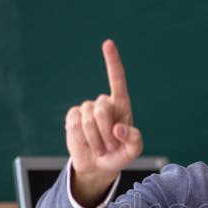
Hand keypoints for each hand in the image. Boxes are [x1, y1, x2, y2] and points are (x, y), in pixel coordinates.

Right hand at [64, 39, 143, 205]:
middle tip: (111, 146)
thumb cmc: (119, 154)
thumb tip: (118, 129)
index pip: (117, 79)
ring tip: (101, 147)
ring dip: (96, 139)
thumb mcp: (134, 151)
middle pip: (102, 109)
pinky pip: (75, 124)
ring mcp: (86, 109)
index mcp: (121, 105)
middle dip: (106, 132)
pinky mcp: (72, 117)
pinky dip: (82, 138)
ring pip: (88, 119)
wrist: (99, 164)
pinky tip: (87, 143)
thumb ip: (134, 140)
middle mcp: (103, 103)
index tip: (107, 43)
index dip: (112, 62)